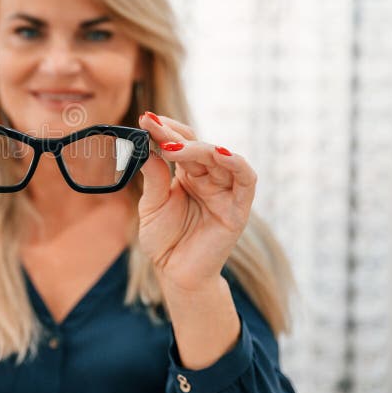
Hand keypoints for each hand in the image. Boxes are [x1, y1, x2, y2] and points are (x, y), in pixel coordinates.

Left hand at [136, 111, 256, 291]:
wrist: (176, 274)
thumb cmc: (165, 240)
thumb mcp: (152, 206)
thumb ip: (154, 178)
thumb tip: (147, 148)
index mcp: (188, 175)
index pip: (181, 143)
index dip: (165, 130)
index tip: (146, 118)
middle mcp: (208, 178)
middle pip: (198, 147)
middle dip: (176, 136)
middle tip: (154, 128)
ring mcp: (225, 192)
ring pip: (221, 158)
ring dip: (201, 147)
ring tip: (175, 146)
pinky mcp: (238, 208)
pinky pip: (246, 180)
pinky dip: (237, 164)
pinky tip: (220, 153)